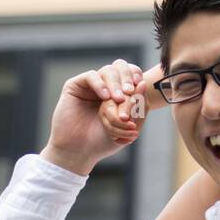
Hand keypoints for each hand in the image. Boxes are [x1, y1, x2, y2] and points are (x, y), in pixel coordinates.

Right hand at [40, 59, 148, 174]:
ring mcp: (91, 85)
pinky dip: (100, 84)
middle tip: (130, 92)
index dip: (136, 74)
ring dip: (116, 84)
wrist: (80, 152)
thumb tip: (143, 83)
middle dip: (127, 78)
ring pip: (108, 71)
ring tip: (118, 99)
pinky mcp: (75, 86)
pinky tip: (105, 97)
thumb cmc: (104, 141)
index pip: (132, 74)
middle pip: (121, 67)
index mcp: (121, 92)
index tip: (140, 85)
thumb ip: (138, 108)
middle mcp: (106, 85)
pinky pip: (91, 76)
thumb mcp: (128, 126)